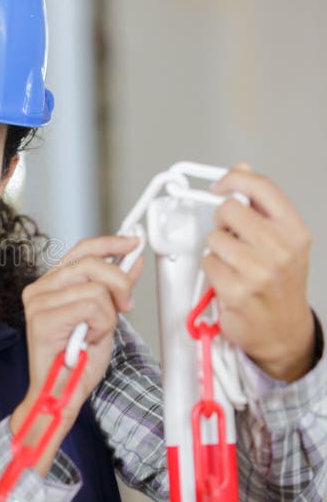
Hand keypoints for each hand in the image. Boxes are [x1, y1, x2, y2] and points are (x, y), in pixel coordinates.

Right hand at [10, 235, 143, 474]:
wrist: (59, 394)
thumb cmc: (75, 362)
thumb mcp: (103, 318)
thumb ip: (114, 288)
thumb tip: (131, 261)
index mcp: (51, 284)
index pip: (81, 250)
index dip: (110, 243)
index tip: (132, 242)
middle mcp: (40, 289)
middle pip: (92, 265)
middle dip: (119, 284)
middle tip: (125, 306)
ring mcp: (38, 303)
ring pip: (96, 290)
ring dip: (107, 317)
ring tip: (94, 334)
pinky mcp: (43, 318)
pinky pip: (91, 308)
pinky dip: (100, 326)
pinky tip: (88, 339)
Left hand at [206, 162, 314, 381]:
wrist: (283, 332)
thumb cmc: (280, 285)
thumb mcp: (283, 241)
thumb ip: (260, 205)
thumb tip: (242, 169)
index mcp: (294, 231)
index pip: (261, 187)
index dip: (234, 179)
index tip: (220, 185)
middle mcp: (280, 249)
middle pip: (228, 210)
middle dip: (222, 222)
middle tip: (231, 238)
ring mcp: (259, 271)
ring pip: (214, 238)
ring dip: (216, 250)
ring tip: (232, 264)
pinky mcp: (236, 290)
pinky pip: (207, 263)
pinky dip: (211, 270)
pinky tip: (227, 280)